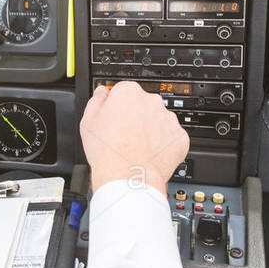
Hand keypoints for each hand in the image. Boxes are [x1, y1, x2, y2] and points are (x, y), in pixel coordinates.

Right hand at [80, 81, 188, 196]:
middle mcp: (152, 102)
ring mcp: (168, 119)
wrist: (128, 176)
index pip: (124, 91)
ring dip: (151, 130)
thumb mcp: (88, 121)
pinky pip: (171, 137)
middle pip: (143, 105)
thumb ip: (96, 100)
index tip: (115, 116)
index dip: (118, 106)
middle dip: (136, 117)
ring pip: (159, 121)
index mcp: (129, 93)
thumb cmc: (107, 151)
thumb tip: (102, 93)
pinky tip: (149, 153)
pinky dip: (163, 144)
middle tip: (124, 134)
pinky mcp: (180, 137)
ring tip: (137, 147)